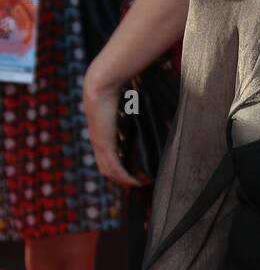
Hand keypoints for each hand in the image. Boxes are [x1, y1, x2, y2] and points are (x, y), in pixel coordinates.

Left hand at [83, 62, 147, 189]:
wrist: (101, 84)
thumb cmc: (113, 89)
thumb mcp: (123, 102)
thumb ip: (134, 109)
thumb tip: (151, 108)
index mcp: (101, 133)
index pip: (106, 157)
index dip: (118, 167)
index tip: (133, 172)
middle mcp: (98, 142)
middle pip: (107, 169)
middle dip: (121, 179)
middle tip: (138, 183)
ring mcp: (100, 145)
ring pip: (110, 171)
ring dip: (124, 181)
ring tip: (139, 184)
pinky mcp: (105, 145)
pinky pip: (115, 168)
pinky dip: (125, 177)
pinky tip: (136, 182)